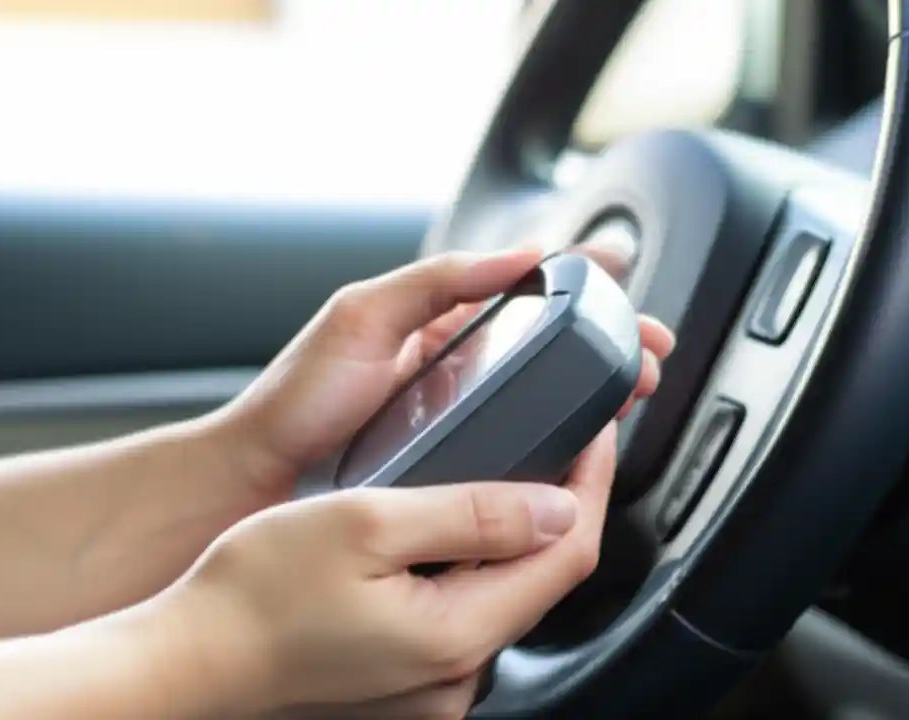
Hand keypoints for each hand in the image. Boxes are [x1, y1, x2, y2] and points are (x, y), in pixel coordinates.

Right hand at [126, 420, 620, 718]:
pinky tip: (450, 529)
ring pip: (505, 594)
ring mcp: (432, 685)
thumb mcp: (368, 524)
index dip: (592, 482)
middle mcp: (456, 674)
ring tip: (508, 468)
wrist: (191, 655)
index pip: (569, 552)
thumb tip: (556, 505)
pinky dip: (473, 566)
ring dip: (514, 533)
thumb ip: (471, 515)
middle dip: (559, 503)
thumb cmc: (255, 591)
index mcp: (458, 634)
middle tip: (558, 437)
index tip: (597, 428)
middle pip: (543, 576)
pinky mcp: (407, 682)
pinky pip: (466, 614)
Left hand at [225, 249, 675, 494]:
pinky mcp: (457, 468)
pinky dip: (563, 442)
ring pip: (546, 399)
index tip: (625, 285)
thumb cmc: (301, 397)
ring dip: (599, 392)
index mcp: (437, 324)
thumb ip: (436, 281)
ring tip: (633, 392)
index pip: (524, 291)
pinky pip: (522, 449)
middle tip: (648, 355)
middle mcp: (455, 370)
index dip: (580, 287)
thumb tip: (522, 254)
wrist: (260, 476)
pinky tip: (586, 447)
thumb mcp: (363, 314)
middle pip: (551, 348)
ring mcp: (459, 421)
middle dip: (608, 344)